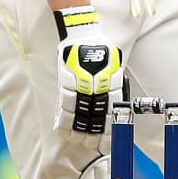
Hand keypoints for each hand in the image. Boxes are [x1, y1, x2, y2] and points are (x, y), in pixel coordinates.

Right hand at [55, 8, 122, 135]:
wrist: (83, 34)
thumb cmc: (102, 50)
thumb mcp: (115, 68)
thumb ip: (114, 87)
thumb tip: (112, 108)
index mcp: (113, 82)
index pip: (111, 113)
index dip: (108, 132)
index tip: (107, 144)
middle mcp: (97, 85)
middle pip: (95, 118)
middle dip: (94, 136)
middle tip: (93, 144)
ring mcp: (80, 84)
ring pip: (78, 116)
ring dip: (79, 132)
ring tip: (80, 140)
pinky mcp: (65, 81)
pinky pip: (63, 106)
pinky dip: (63, 121)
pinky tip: (64, 130)